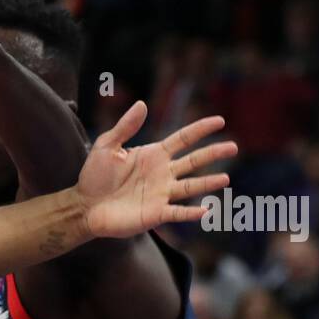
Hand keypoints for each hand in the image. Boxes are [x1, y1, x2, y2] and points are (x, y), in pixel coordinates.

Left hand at [77, 103, 235, 239]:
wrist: (84, 206)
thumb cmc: (94, 176)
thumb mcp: (106, 146)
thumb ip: (124, 127)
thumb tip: (142, 104)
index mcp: (154, 155)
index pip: (183, 139)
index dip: (200, 129)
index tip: (220, 121)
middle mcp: (162, 174)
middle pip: (194, 161)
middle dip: (213, 153)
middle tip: (233, 147)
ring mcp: (161, 194)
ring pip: (191, 187)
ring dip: (208, 183)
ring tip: (225, 179)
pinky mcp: (155, 214)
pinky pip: (177, 213)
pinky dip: (191, 213)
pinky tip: (205, 210)